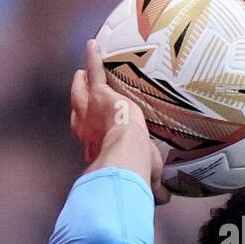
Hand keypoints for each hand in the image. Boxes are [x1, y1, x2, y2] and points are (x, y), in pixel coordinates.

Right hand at [71, 39, 169, 203]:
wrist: (126, 157)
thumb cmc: (136, 172)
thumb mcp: (148, 179)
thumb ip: (156, 188)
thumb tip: (166, 199)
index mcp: (98, 151)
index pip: (91, 141)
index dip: (90, 138)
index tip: (91, 138)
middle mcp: (88, 131)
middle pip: (79, 114)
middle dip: (78, 106)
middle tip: (80, 96)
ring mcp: (91, 112)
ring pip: (81, 93)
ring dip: (81, 82)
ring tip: (82, 71)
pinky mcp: (100, 95)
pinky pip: (96, 71)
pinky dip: (93, 58)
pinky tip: (93, 44)